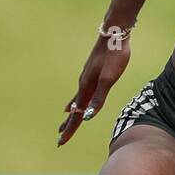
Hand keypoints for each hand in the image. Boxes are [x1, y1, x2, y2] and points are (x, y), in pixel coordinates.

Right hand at [57, 31, 131, 147]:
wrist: (115, 32)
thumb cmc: (114, 55)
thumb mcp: (109, 78)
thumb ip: (99, 97)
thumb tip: (88, 117)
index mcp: (86, 87)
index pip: (77, 114)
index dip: (70, 129)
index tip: (61, 142)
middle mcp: (83, 84)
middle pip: (74, 110)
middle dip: (68, 125)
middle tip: (60, 140)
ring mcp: (86, 77)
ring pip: (77, 101)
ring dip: (71, 114)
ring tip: (65, 123)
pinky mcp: (91, 73)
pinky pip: (80, 93)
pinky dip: (76, 102)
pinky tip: (74, 102)